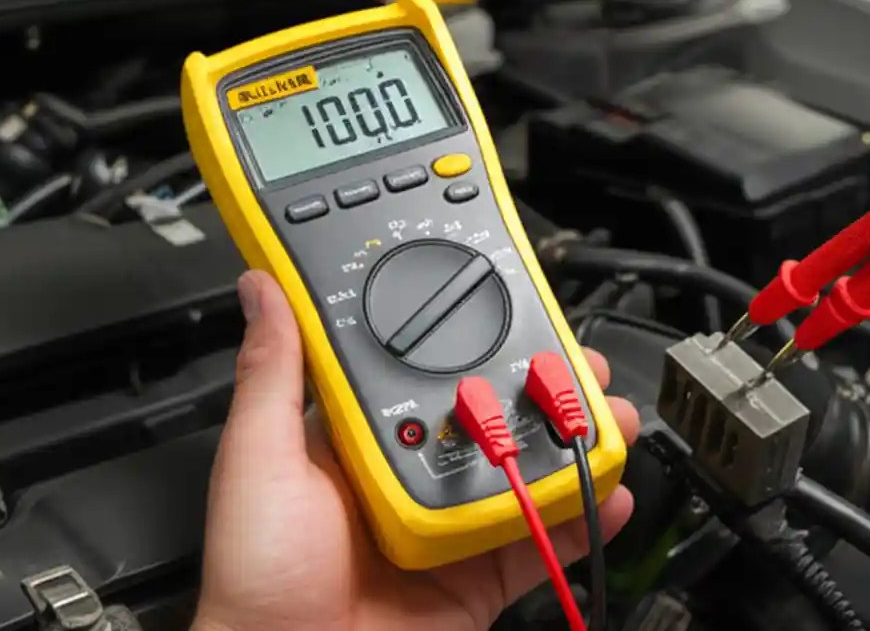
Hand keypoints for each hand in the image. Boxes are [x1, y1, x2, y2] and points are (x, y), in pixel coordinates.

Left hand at [193, 270, 639, 630]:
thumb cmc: (257, 574)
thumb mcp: (260, 456)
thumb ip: (274, 374)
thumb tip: (263, 291)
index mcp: (363, 440)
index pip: (428, 375)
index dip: (476, 345)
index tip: (514, 314)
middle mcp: (412, 476)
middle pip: (491, 421)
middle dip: (544, 390)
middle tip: (582, 367)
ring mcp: (450, 527)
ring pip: (526, 475)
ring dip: (575, 444)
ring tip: (610, 419)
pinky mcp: (479, 578)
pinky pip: (543, 546)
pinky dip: (584, 521)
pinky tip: (612, 495)